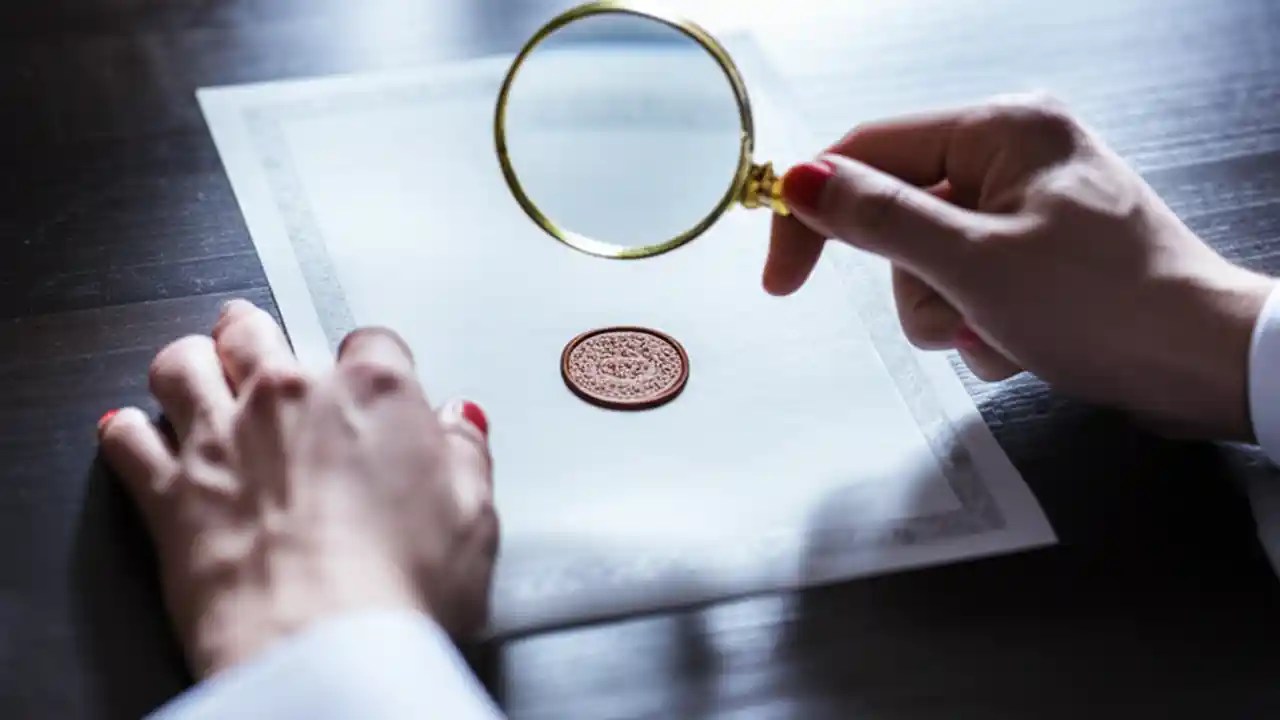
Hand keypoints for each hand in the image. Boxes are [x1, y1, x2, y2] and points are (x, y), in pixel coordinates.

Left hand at [97, 300, 497, 677]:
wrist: (320, 642)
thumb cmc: (399, 586)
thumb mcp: (473, 517)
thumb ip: (466, 456)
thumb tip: (461, 425)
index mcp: (372, 394)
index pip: (372, 343)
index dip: (375, 360)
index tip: (375, 382)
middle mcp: (289, 398)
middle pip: (259, 333)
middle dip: (258, 333)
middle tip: (258, 337)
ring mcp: (222, 438)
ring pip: (183, 364)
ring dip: (188, 360)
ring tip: (194, 365)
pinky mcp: (168, 491)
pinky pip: (129, 439)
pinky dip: (129, 432)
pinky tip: (135, 431)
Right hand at [764, 94, 1274, 440]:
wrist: (1204, 365)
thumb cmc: (1112, 307)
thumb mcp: (973, 263)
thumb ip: (878, 218)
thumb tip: (803, 182)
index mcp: (1000, 129)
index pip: (866, 152)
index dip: (814, 213)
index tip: (783, 275)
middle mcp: (1013, 155)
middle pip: (896, 216)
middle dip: (917, 284)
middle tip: (959, 311)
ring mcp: (1025, 206)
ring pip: (925, 262)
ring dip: (949, 313)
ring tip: (1001, 332)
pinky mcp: (1036, 251)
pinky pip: (964, 284)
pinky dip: (978, 323)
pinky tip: (1019, 341)